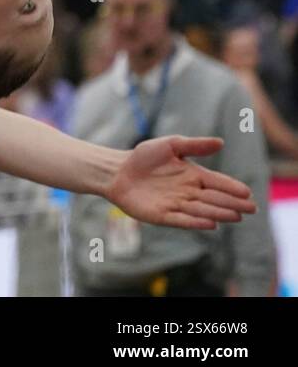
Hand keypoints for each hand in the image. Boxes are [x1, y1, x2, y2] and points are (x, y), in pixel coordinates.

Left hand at [107, 136, 255, 228]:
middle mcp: (188, 192)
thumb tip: (221, 142)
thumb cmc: (143, 157)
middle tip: (250, 209)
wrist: (117, 170)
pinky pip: (182, 220)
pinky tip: (211, 224)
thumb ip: (194, 145)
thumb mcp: (169, 145)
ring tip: (236, 216)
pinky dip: (196, 222)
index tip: (247, 192)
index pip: (217, 183)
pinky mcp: (162, 216)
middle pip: (213, 199)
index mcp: (193, 176)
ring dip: (218, 213)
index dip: (231, 188)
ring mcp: (176, 205)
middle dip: (232, 204)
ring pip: (201, 210)